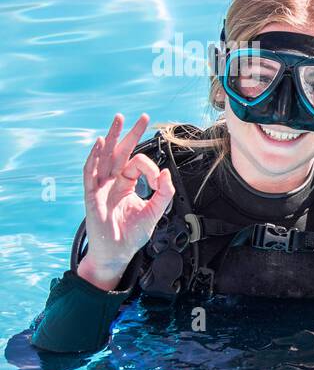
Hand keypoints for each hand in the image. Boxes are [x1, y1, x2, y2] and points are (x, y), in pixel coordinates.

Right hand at [76, 113, 175, 290]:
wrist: (118, 253)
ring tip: (118, 119)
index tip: (159, 181)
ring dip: (111, 137)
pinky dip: (94, 157)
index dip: (152, 170)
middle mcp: (112, 182)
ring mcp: (100, 187)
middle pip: (121, 152)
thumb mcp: (154, 212)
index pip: (138, 165)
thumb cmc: (132, 234)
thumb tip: (167, 172)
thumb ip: (164, 192)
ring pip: (105, 156)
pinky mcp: (91, 195)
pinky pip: (90, 172)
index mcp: (126, 184)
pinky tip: (99, 143)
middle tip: (142, 117)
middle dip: (131, 134)